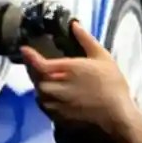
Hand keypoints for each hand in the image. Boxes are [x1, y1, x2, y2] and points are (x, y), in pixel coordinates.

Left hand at [20, 20, 139, 142]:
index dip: (29, 56)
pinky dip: (45, 98)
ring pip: (38, 92)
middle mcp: (54, 87)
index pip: (37, 63)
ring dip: (40, 84)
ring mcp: (54, 104)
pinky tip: (54, 95)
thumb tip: (74, 24)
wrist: (117, 117)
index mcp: (64, 70)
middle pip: (35, 77)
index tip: (24, 49)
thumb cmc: (111, 85)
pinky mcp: (57, 117)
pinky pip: (44, 105)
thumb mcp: (102, 57)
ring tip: (48, 79)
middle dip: (35, 70)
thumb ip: (85, 40)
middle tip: (38, 64)